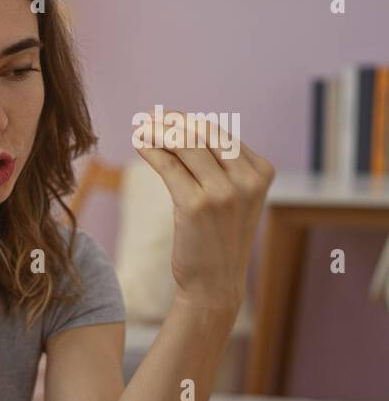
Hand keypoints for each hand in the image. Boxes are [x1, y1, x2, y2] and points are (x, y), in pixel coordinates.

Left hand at [135, 110, 275, 312]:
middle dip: (171, 120)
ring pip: (185, 145)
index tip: (165, 117)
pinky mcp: (196, 206)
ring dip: (157, 132)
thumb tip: (185, 129)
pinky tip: (140, 144)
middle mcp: (247, 180)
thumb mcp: (234, 198)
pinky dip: (151, 150)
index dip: (189, 121)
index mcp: (261, 173)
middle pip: (203, 133)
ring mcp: (224, 193)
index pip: (221, 134)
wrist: (215, 283)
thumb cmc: (218, 239)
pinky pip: (169, 166)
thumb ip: (222, 166)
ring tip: (140, 128)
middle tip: (148, 117)